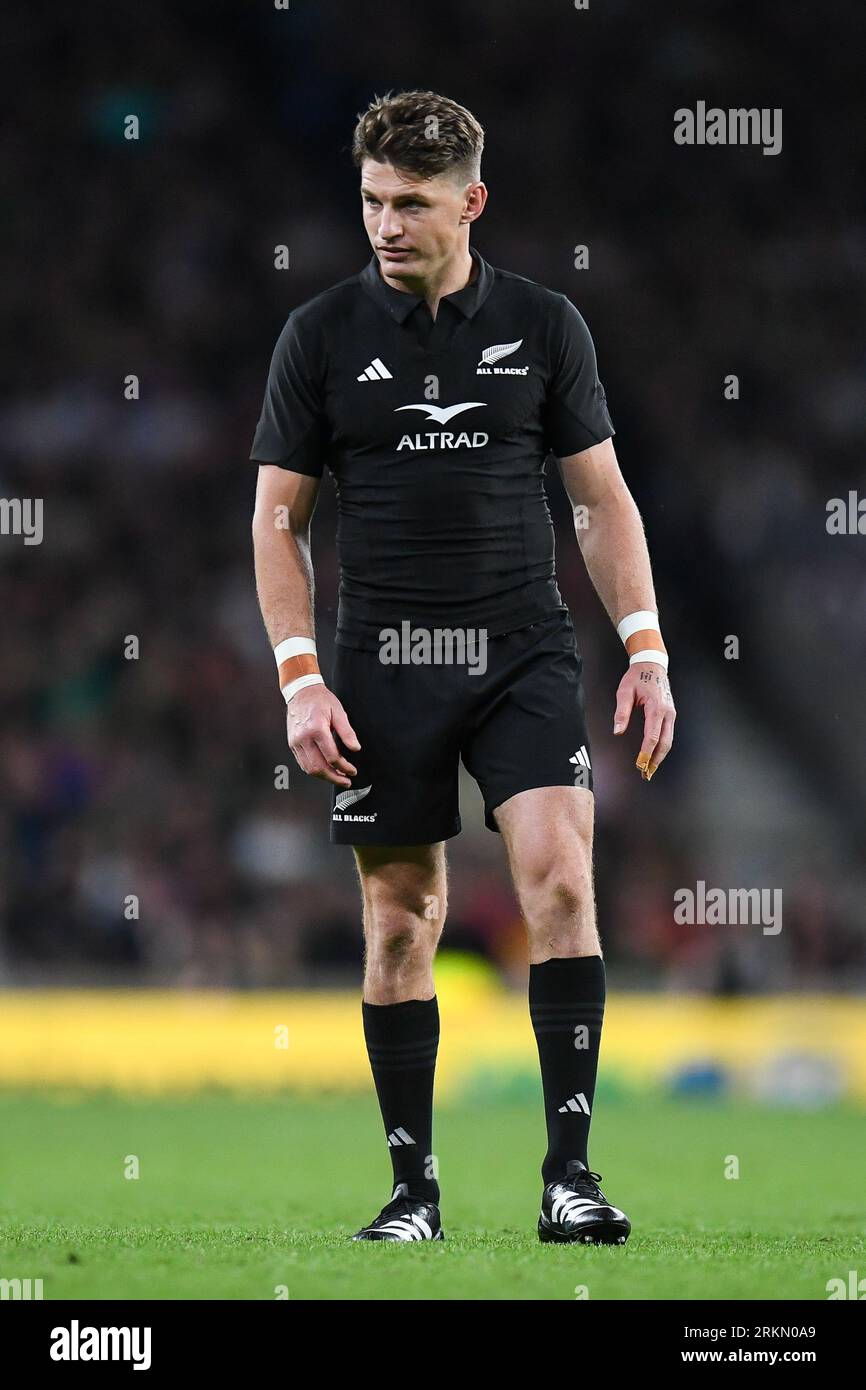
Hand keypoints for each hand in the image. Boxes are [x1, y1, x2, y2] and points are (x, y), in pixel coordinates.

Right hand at [286, 685, 360, 787]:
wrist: (301, 691)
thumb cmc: (320, 700)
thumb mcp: (339, 712)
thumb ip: (347, 732)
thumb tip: (355, 748)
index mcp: (316, 729)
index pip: (332, 757)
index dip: (344, 767)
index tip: (352, 771)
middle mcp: (303, 738)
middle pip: (319, 767)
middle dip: (334, 778)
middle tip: (346, 781)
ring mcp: (295, 742)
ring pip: (309, 768)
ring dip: (324, 776)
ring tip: (337, 777)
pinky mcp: (292, 744)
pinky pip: (303, 763)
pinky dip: (314, 770)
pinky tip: (325, 770)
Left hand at [613, 663, 675, 780]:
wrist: (652, 665)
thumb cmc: (637, 677)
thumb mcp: (625, 692)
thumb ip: (621, 713)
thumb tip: (618, 732)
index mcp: (656, 708)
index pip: (652, 737)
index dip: (646, 753)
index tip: (640, 765)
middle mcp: (667, 713)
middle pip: (664, 743)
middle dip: (655, 760)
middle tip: (646, 774)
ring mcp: (671, 714)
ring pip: (668, 741)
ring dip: (660, 756)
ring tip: (650, 769)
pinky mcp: (670, 715)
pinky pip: (668, 735)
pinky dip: (662, 747)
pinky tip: (655, 755)